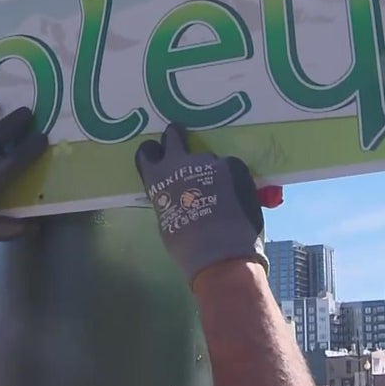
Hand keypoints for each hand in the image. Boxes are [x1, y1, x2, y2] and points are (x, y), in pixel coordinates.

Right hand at [134, 123, 267, 284]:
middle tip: (183, 145)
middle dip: (177, 137)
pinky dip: (232, 179)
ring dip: (210, 168)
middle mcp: (179, 162)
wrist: (220, 250)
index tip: (160, 156)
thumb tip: (178, 195)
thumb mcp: (167, 218)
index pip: (147, 152)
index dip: (155, 153)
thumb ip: (170, 198)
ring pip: (207, 156)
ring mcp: (208, 161)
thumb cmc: (187, 244)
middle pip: (174, 135)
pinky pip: (230, 167)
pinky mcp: (233, 165)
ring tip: (220, 190)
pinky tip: (237, 198)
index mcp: (157, 178)